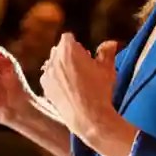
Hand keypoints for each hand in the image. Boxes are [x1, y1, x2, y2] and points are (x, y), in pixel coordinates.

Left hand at [41, 35, 135, 155]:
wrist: (89, 117)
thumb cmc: (100, 90)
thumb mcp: (107, 68)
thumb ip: (107, 51)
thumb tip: (110, 43)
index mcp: (68, 49)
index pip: (69, 37)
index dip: (78, 45)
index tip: (86, 55)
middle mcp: (54, 58)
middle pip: (59, 50)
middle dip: (69, 55)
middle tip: (83, 67)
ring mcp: (47, 73)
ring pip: (53, 64)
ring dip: (61, 67)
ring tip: (76, 80)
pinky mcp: (45, 87)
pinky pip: (49, 78)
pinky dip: (56, 80)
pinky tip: (68, 89)